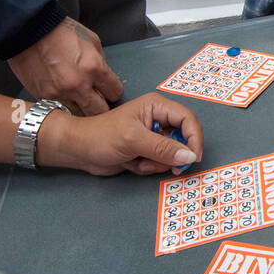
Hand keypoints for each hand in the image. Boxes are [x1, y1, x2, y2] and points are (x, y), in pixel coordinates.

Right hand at [8, 17, 123, 115]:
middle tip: (98, 99)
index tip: (109, 89)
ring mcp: (59, 93)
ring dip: (82, 109)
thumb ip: (101, 61)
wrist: (29, 30)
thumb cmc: (60, 32)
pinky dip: (64, 106)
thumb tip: (105, 77)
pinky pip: (60, 110)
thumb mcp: (91, 40)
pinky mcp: (43, 97)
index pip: (114, 93)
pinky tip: (64, 97)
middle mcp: (77, 84)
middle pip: (99, 111)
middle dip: (101, 106)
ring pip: (79, 115)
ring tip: (80, 99)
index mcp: (93, 68)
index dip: (113, 91)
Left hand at [36, 93, 201, 175]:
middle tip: (161, 165)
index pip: (188, 120)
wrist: (79, 151)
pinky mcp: (148, 150)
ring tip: (137, 161)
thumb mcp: (133, 140)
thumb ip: (163, 148)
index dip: (194, 138)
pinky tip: (133, 163)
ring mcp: (154, 136)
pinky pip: (161, 162)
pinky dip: (149, 167)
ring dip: (157, 163)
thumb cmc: (100, 136)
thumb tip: (189, 156)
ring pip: (173, 154)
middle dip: (171, 155)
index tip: (193, 157)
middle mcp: (158, 119)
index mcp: (157, 106)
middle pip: (183, 139)